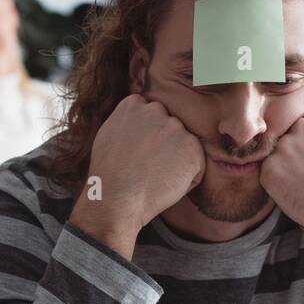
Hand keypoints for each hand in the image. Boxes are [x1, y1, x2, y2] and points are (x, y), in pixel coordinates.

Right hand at [69, 94, 203, 256]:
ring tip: (156, 177)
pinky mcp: (192, 148)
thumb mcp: (107, 135)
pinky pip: (196, 164)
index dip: (147, 133)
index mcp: (134, 105)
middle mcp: (156, 111)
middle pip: (169, 125)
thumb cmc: (107, 175)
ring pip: (183, 143)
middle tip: (148, 166)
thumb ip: (126, 121)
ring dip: (176, 158)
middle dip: (164, 142)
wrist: (117, 199)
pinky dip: (187, 177)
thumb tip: (137, 118)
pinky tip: (166, 184)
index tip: (140, 150)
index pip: (150, 112)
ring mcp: (175, 129)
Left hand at [260, 105, 303, 291]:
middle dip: (296, 154)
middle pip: (287, 137)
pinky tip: (298, 192)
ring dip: (286, 169)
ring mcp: (283, 146)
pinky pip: (267, 173)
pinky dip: (277, 184)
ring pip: (276, 155)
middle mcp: (301, 125)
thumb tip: (289, 133)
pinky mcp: (269, 168)